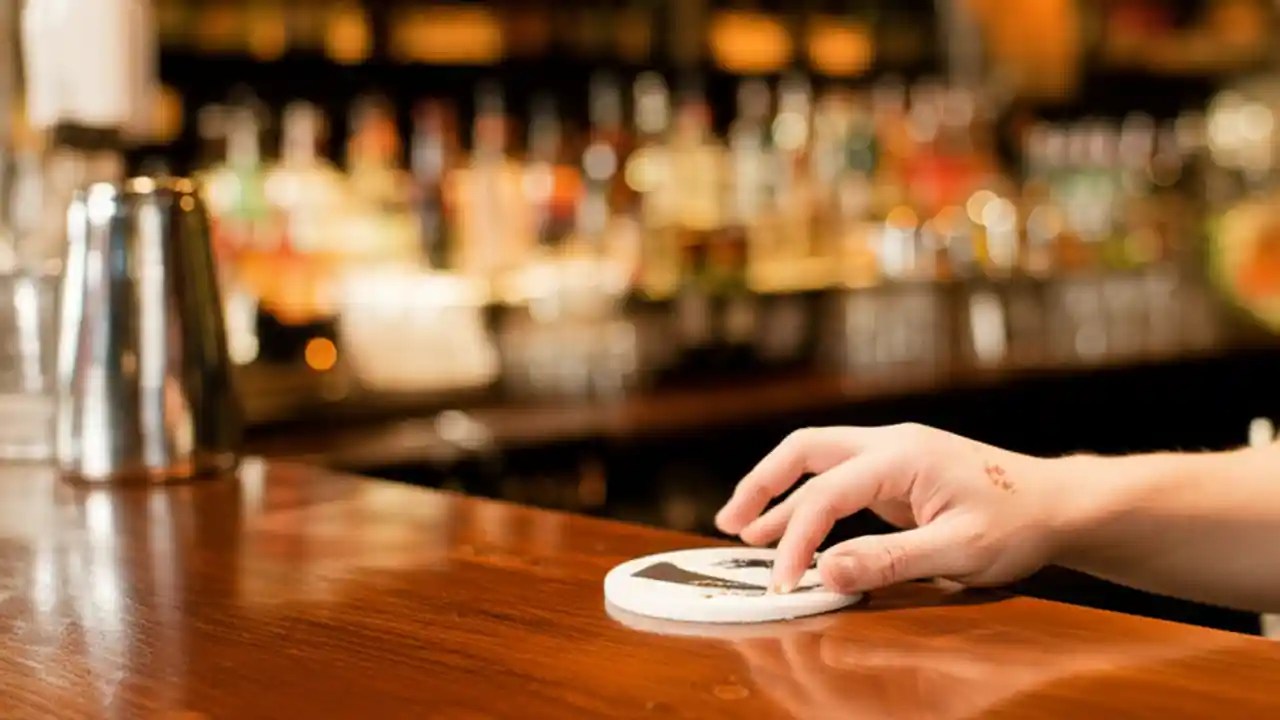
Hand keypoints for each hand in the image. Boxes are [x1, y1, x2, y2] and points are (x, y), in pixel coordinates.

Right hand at [715, 424, 1066, 594]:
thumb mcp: (958, 550)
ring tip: (742, 528)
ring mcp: (893, 456)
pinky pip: (840, 481)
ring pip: (818, 461)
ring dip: (780, 491)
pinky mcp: (898, 474)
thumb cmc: (1018, 522)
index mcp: (901, 456)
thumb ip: (889, 560)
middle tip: (730, 523)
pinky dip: (810, 502)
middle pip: (805, 450)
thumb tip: (825, 572)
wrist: (1060, 503)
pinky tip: (794, 531)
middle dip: (762, 484)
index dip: (795, 539)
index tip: (781, 582)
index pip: (826, 494)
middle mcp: (890, 445)